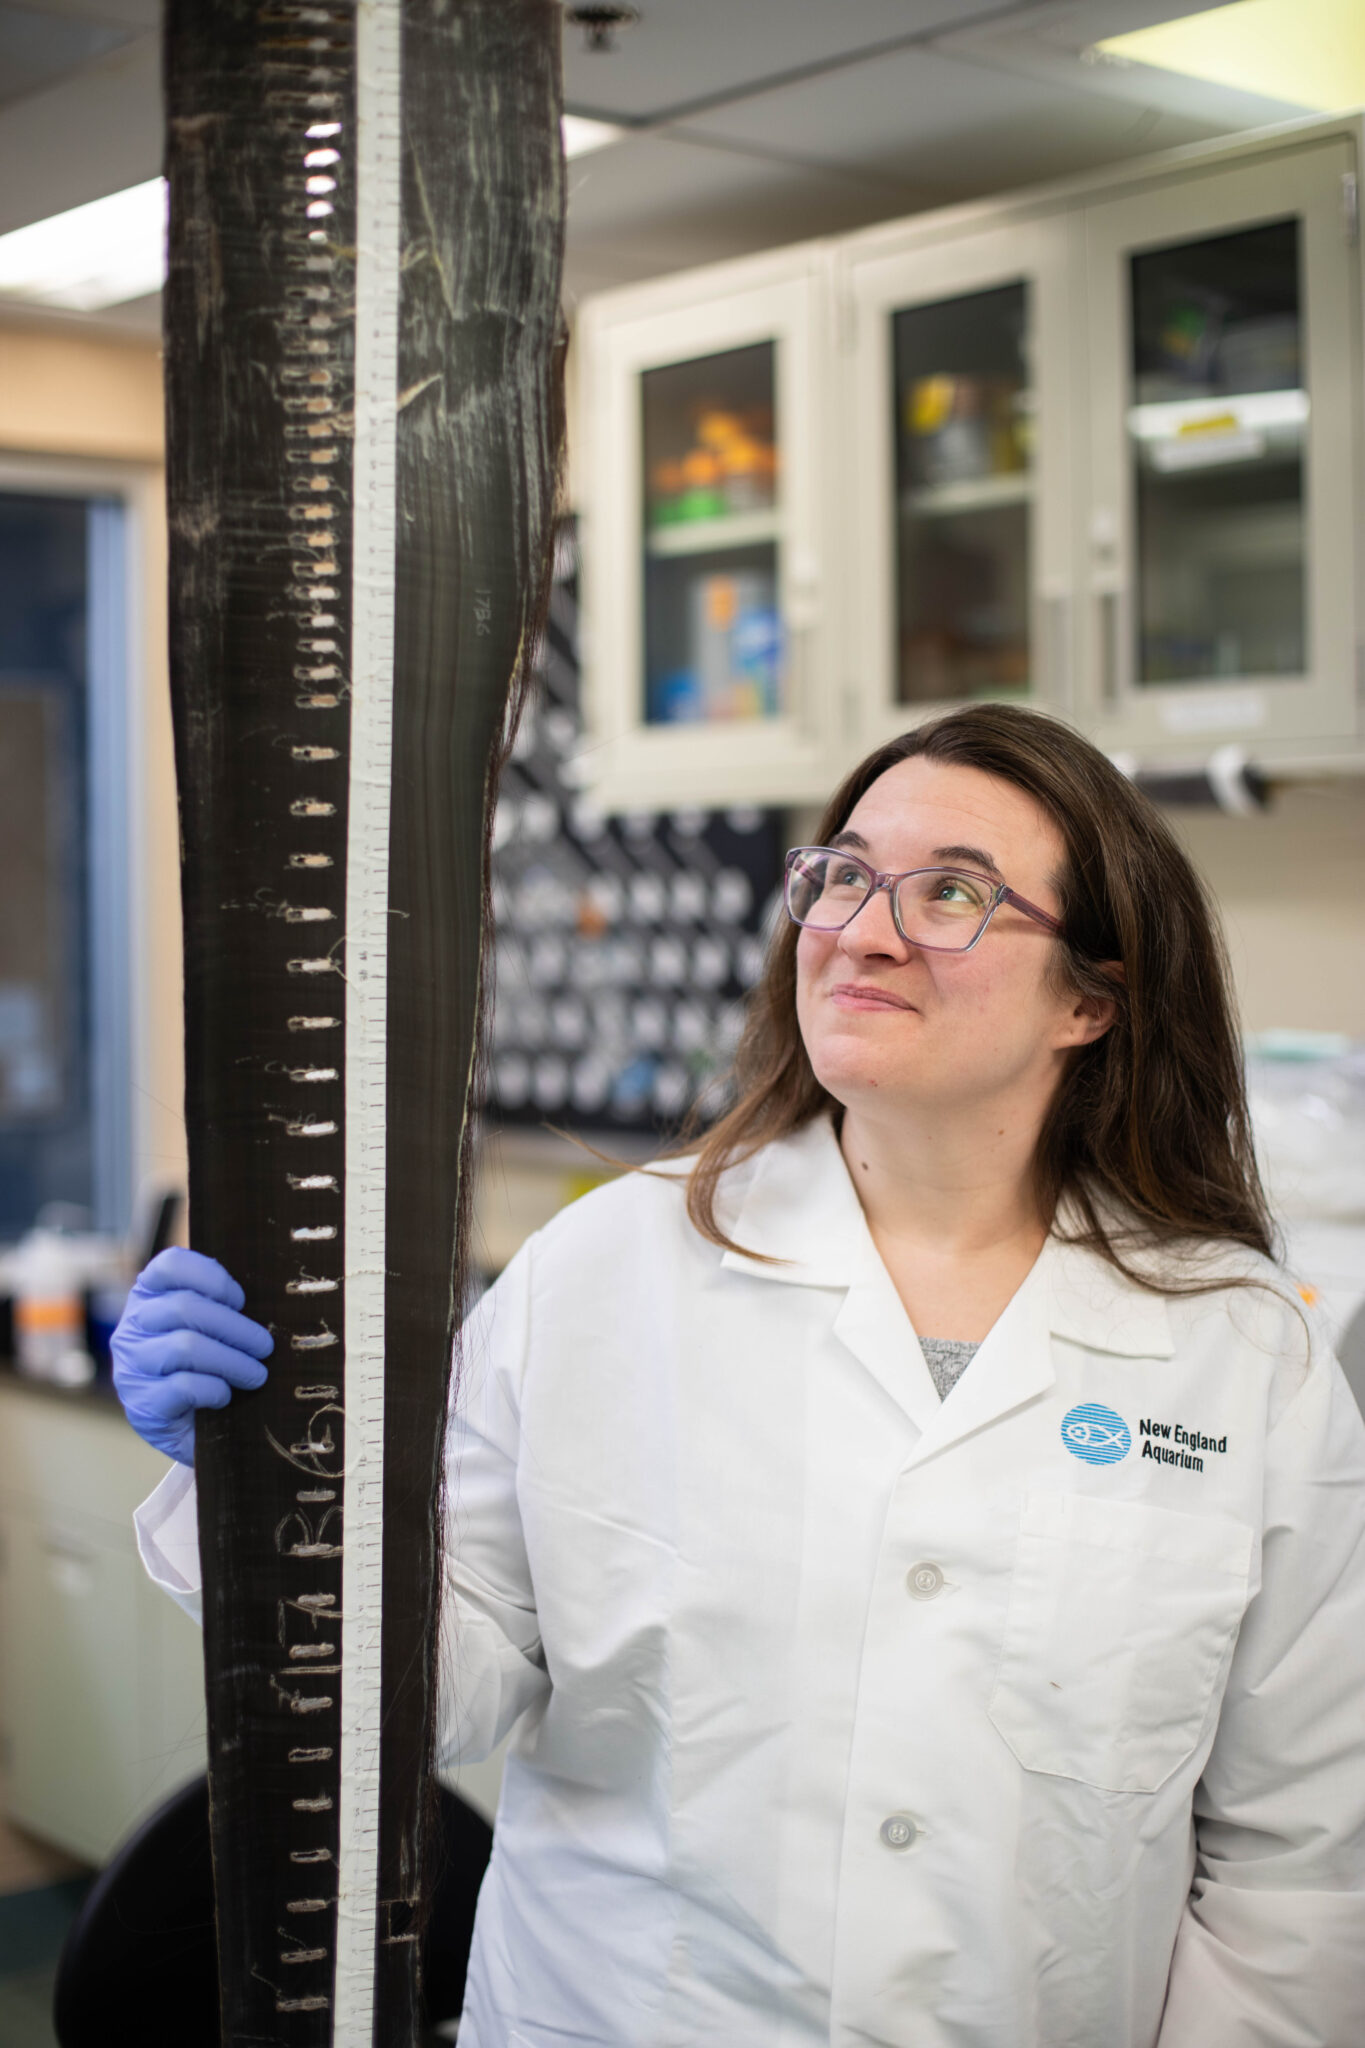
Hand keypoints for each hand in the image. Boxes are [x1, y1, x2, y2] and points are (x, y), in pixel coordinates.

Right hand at [111, 1247, 272, 1464]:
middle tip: (264, 1346)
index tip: (240, 1300)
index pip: (169, 1265)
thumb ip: (222, 1305)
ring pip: (184, 1347)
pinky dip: (214, 1389)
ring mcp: (131, 1367)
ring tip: (256, 1374)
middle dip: (235, 1327)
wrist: (192, 1432)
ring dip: (232, 1360)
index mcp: (148, 1297)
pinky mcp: (141, 1405)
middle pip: (183, 1307)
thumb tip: (266, 1294)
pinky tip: (226, 1395)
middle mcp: (132, 1327)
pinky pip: (183, 1387)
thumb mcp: (210, 1329)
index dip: (211, 1278)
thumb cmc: (207, 1367)